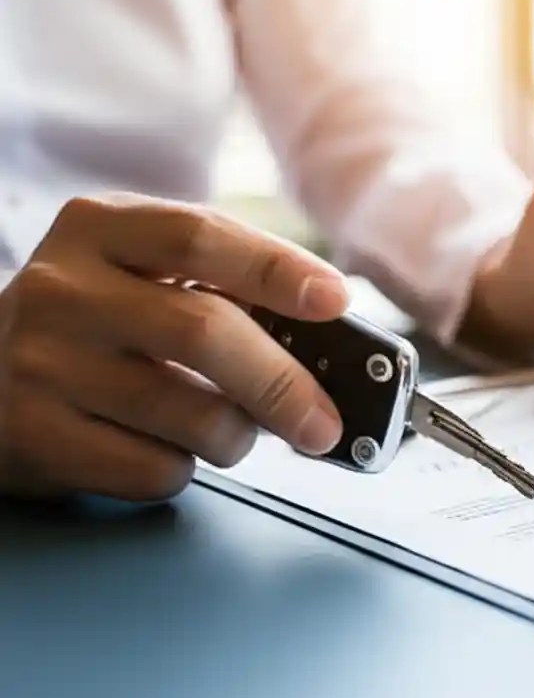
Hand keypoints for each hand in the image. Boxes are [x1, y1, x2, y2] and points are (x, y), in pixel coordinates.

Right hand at [0, 193, 349, 500]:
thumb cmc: (93, 324)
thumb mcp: (138, 275)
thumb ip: (221, 288)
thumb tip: (328, 341)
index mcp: (99, 229)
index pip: (200, 236)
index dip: (277, 269)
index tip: (336, 300)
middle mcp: (61, 289)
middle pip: (205, 331)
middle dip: (284, 384)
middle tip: (324, 422)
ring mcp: (40, 364)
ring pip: (190, 415)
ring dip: (237, 437)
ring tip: (230, 431)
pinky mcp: (33, 436)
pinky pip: (152, 468)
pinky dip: (182, 469)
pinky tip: (161, 447)